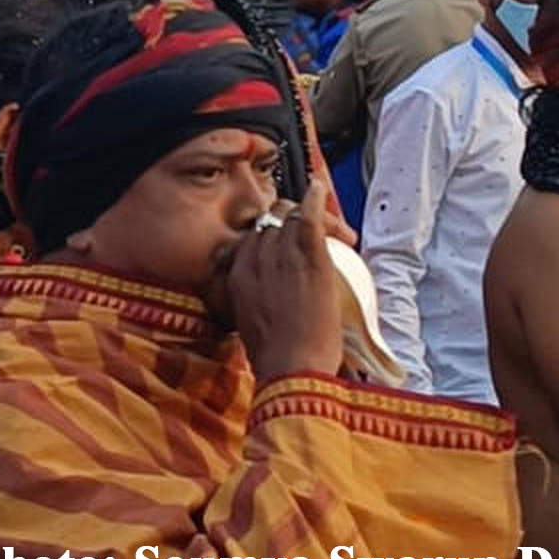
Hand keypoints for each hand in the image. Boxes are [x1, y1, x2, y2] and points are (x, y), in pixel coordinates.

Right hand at [228, 179, 342, 382]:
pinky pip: (308, 217)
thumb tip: (264, 305)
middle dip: (284, 225)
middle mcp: (254, 258)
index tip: (281, 245)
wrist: (291, 370)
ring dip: (302, 214)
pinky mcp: (307, 257)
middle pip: (267, 225)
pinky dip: (314, 201)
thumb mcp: (250, 327)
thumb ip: (253, 305)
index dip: (267, 238)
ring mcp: (281, 255)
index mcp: (238, 276)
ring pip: (287, 217)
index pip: (250, 240)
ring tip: (320, 218)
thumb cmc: (275, 361)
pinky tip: (318, 189)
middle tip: (305, 235)